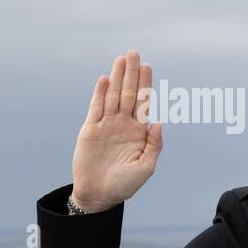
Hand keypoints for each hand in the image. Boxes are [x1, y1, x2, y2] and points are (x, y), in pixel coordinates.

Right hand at [70, 52, 162, 212]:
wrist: (100, 194)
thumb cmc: (125, 184)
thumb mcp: (146, 167)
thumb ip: (154, 145)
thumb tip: (158, 122)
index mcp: (139, 132)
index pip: (144, 103)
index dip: (146, 84)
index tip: (148, 66)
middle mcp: (123, 124)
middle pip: (129, 94)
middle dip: (132, 74)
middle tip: (135, 53)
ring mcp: (106, 125)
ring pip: (113, 96)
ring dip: (117, 78)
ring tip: (121, 59)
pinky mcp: (90, 130)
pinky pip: (96, 108)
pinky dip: (100, 94)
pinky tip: (105, 79)